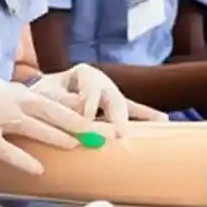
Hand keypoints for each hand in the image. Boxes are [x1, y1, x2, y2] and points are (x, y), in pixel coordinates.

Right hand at [0, 76, 108, 175]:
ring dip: (58, 137)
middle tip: (96, 131)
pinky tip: (39, 169)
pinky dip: (25, 160)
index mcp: (6, 89)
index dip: (70, 106)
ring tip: (78, 145)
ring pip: (34, 127)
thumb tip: (23, 113)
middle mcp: (4, 99)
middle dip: (75, 121)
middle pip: (48, 110)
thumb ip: (5, 102)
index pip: (45, 96)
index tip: (91, 111)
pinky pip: (8, 150)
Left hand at [28, 64, 167, 134]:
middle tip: (120, 133)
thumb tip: (82, 110)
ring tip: (157, 123)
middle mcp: (102, 82)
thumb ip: (61, 100)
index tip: (85, 120)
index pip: (91, 89)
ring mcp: (111, 94)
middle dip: (118, 116)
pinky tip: (164, 121)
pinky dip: (147, 116)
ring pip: (126, 106)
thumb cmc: (42, 96)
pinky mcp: (115, 108)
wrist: (41, 98)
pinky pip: (133, 112)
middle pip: (115, 98)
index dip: (88, 104)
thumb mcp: (46, 95)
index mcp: (85, 73)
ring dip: (139, 117)